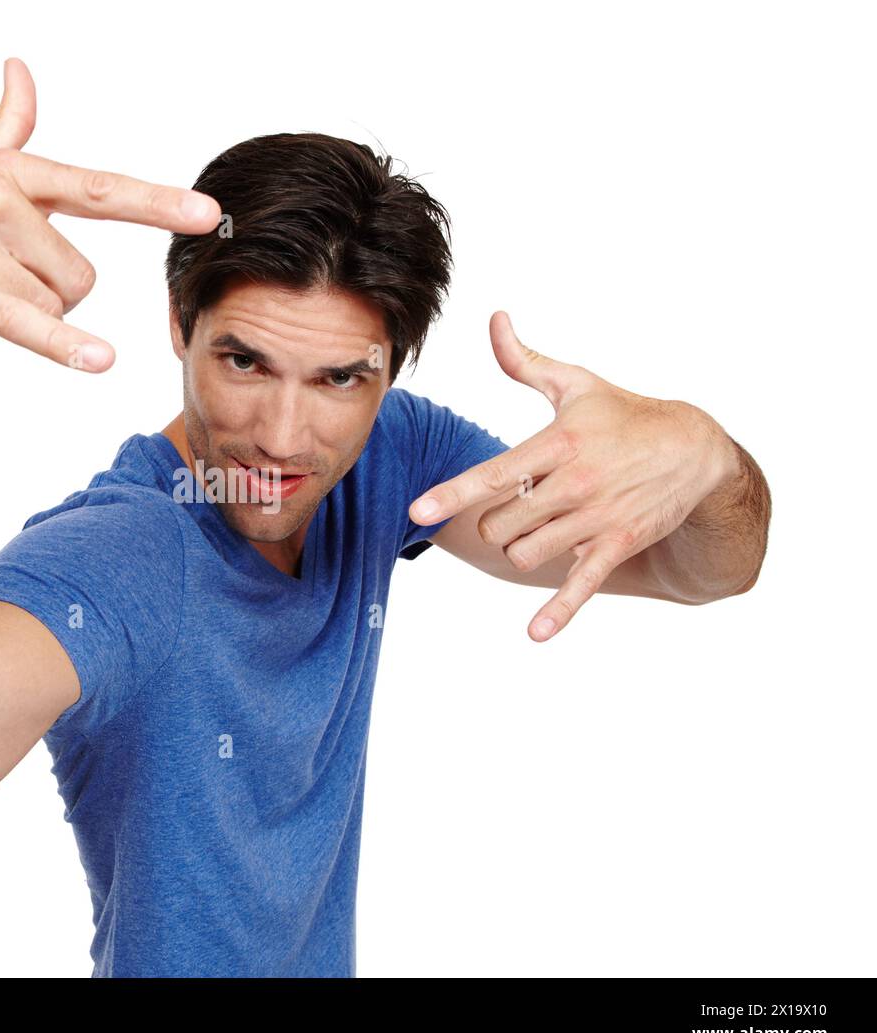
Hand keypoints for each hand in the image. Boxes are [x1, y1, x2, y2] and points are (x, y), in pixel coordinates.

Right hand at [0, 57, 220, 370]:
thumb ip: (3, 125)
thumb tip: (21, 70)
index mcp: (9, 172)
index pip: (100, 187)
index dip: (157, 202)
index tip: (207, 214)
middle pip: (80, 277)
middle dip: (49, 295)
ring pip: (50, 306)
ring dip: (24, 318)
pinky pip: (21, 320)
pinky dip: (60, 345)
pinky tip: (97, 360)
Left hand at [409, 311, 738, 640]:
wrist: (696, 449)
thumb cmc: (623, 414)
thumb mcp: (576, 384)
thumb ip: (525, 361)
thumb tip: (495, 320)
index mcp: (556, 443)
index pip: (493, 473)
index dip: (452, 494)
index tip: (416, 512)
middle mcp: (573, 483)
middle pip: (500, 522)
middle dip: (493, 521)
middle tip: (516, 506)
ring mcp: (595, 517)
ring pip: (525, 551)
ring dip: (517, 547)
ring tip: (537, 528)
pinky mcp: (617, 544)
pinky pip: (581, 585)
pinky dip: (559, 611)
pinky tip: (536, 633)